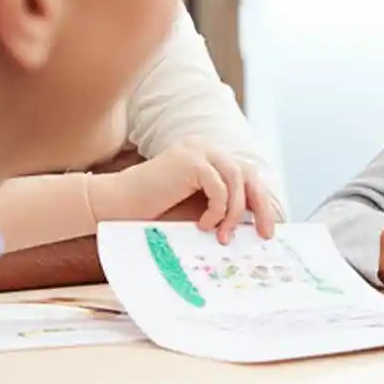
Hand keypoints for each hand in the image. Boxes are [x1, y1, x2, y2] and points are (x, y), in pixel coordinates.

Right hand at [89, 136, 280, 243]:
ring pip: (237, 179)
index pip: (247, 175)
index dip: (260, 201)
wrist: (117, 206)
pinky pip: (219, 186)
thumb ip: (225, 207)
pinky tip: (202, 224)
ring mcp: (199, 150)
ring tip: (223, 236)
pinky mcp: (190, 160)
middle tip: (264, 234)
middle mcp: (207, 148)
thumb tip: (258, 224)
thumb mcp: (198, 209)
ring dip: (234, 212)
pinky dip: (217, 209)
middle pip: (249, 173)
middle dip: (260, 206)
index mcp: (211, 157)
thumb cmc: (155, 212)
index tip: (267, 229)